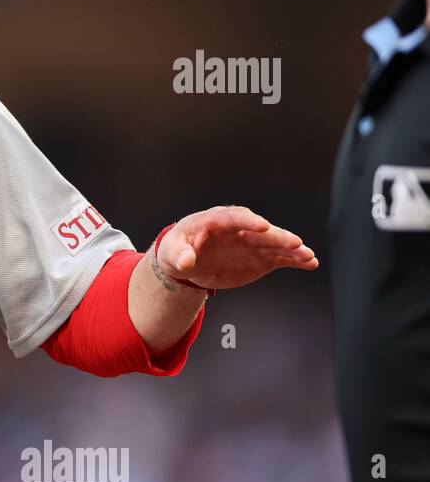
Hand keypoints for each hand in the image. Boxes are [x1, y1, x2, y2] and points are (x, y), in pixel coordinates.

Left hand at [156, 205, 318, 290]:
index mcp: (215, 221)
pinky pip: (280, 257)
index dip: (248, 221)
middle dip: (277, 236)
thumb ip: (179, 255)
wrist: (186, 261)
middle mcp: (239, 229)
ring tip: (308, 256)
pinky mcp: (259, 257)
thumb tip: (185, 261)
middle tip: (295, 242)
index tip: (262, 225)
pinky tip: (310, 263)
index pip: (234, 218)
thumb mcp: (171, 253)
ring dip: (292, 249)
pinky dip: (295, 260)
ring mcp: (251, 242)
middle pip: (261, 230)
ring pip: (275, 243)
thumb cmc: (177, 250)